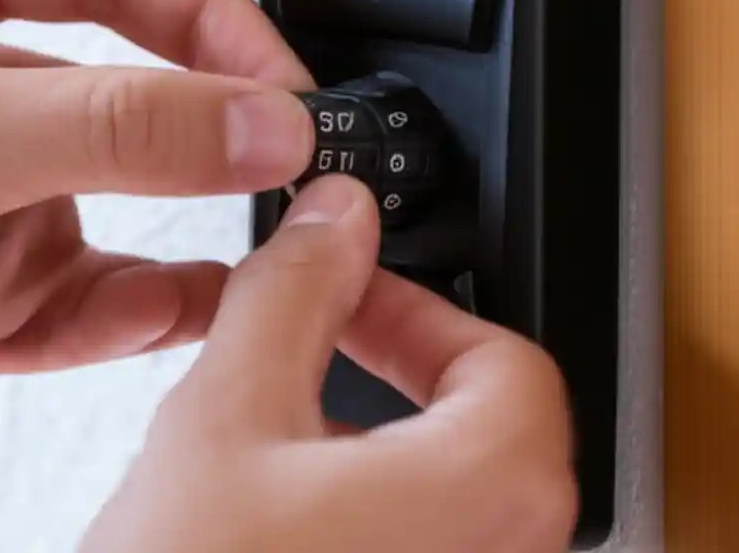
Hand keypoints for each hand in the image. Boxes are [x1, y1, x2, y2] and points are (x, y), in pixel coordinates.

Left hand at [0, 0, 314, 411]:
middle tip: (250, 167)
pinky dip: (87, 310)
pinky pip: (59, 275)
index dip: (211, 20)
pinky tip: (143, 317)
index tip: (281, 94)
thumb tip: (263, 122)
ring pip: (78, 202)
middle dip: (144, 145)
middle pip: (110, 83)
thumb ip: (119, 127)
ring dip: (23, 261)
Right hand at [81, 176, 578, 552]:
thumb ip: (296, 291)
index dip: (417, 308)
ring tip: (284, 426)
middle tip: (317, 348)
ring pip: (455, 482)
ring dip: (377, 431)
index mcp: (493, 491)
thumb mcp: (231, 414)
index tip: (344, 292)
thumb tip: (336, 218)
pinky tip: (285, 504)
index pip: (507, 356)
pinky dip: (371, 498)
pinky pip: (423, 539)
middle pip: (490, 417)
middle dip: (395, 365)